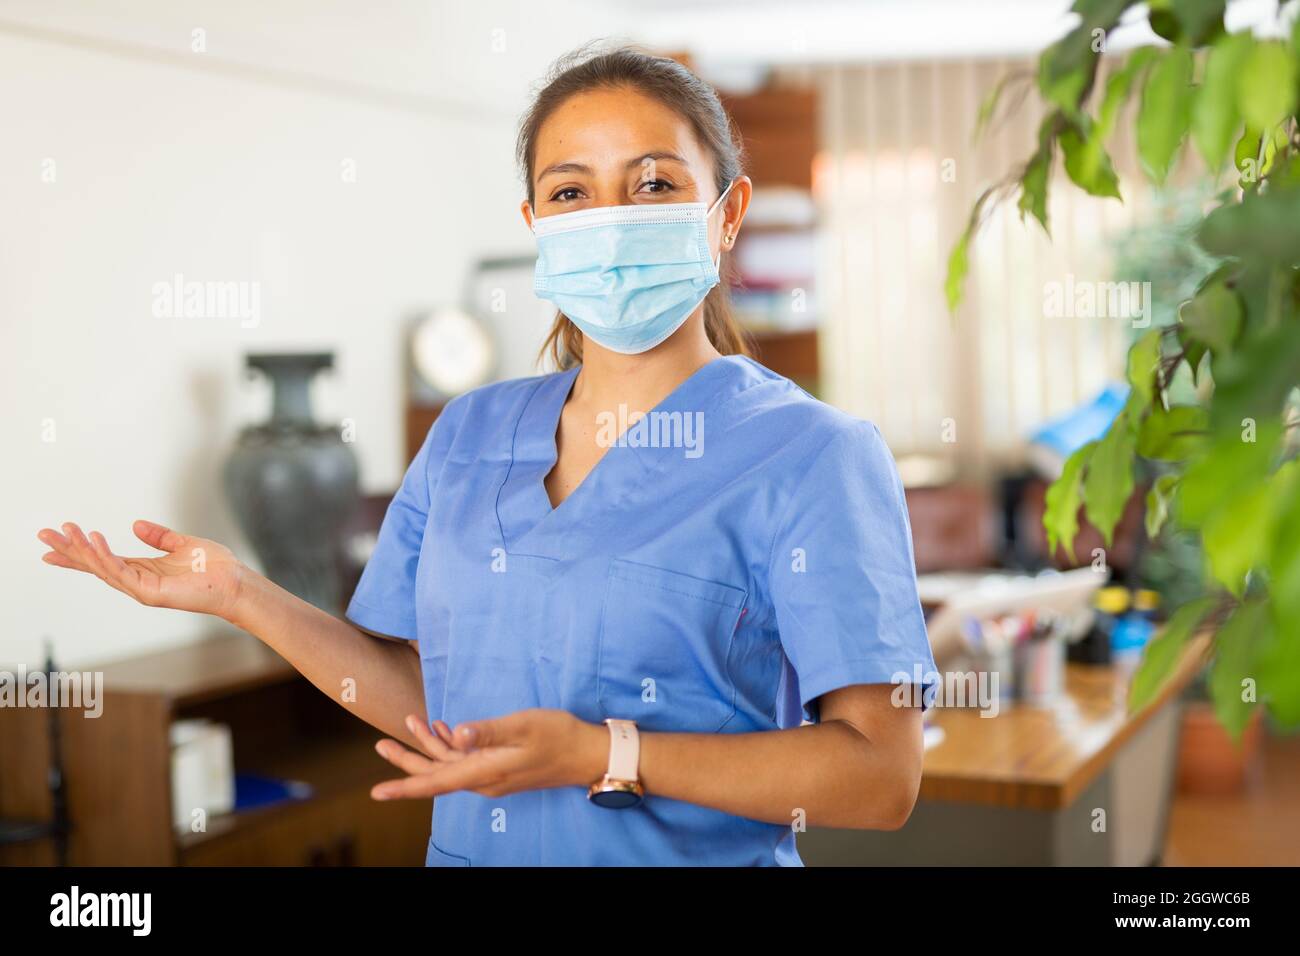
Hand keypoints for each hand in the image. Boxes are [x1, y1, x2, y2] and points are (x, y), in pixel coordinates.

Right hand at [37, 520, 246, 620]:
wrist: (235, 582)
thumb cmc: (214, 567)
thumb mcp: (182, 543)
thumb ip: (159, 536)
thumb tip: (135, 524)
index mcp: (142, 569)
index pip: (103, 559)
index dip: (78, 551)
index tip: (53, 541)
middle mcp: (137, 581)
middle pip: (95, 564)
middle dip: (68, 551)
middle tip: (43, 535)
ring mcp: (142, 589)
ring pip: (103, 568)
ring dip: (83, 550)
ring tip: (66, 532)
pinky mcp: (151, 593)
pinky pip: (122, 572)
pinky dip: (106, 556)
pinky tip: (95, 540)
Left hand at [371, 709, 608, 800]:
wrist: (587, 755)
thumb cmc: (558, 737)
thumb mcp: (524, 726)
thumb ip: (489, 730)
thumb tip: (457, 733)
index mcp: (484, 771)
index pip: (435, 782)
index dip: (404, 785)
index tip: (377, 792)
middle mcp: (483, 779)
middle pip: (435, 774)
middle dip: (407, 760)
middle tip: (381, 744)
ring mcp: (492, 774)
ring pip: (449, 765)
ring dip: (429, 745)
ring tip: (411, 721)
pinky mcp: (500, 767)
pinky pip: (466, 760)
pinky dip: (451, 744)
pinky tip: (445, 728)